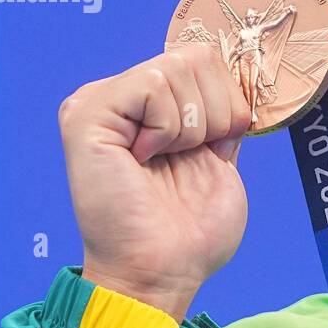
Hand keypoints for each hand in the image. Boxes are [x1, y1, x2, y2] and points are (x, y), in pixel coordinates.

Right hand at [58, 43, 251, 319]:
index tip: (209, 151)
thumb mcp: (219, 161)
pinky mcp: (86, 114)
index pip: (205, 59)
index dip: (227, 104)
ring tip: (161, 162)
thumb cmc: (190, 233)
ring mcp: (98, 102)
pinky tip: (144, 159)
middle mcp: (120, 97)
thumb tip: (241, 84)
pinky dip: (166, 127)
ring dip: (190, 127)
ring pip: (177, 68)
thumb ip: (221, 118)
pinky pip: (153, 84)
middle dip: (213, 114)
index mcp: (149, 107)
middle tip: (184, 159)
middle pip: (196, 56)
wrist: (162, 272)